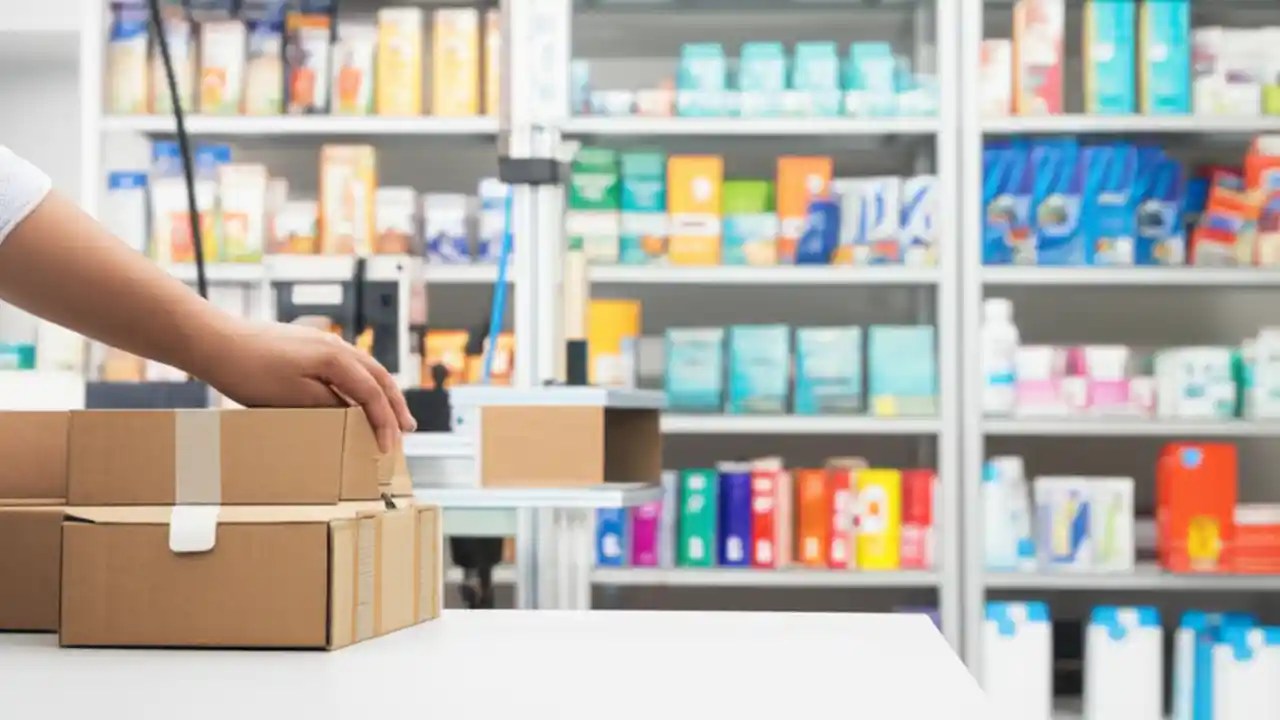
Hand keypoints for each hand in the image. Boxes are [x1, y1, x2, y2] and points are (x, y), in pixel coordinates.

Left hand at [196, 319, 415, 451]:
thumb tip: (352, 413)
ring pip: (365, 368)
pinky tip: (356, 392)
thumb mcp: (293, 398)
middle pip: (378, 377)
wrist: (216, 341)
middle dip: (395, 404)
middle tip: (408, 427)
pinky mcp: (308, 344)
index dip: (385, 422)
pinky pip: (348, 364)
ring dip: (381, 392)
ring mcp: (322, 341)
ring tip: (390, 412)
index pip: (373, 394)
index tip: (390, 446)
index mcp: (336, 358)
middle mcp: (335, 345)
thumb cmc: (250, 371)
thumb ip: (330, 405)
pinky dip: (362, 382)